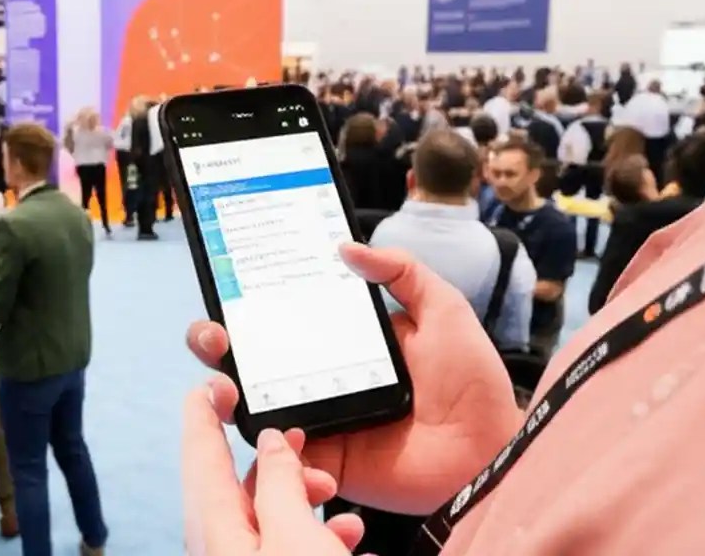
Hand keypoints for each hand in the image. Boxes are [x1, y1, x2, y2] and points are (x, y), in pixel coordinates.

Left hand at [183, 388, 359, 555]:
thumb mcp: (295, 536)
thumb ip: (280, 484)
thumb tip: (271, 442)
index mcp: (215, 526)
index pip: (201, 455)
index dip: (202, 414)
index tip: (206, 385)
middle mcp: (221, 547)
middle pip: (242, 487)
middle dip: (279, 463)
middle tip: (304, 444)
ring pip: (273, 522)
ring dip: (307, 505)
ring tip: (346, 517)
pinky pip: (292, 551)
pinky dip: (320, 539)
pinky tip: (355, 545)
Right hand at [187, 244, 520, 514]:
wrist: (491, 448)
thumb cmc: (472, 383)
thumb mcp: (443, 309)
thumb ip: (402, 270)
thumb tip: (347, 244)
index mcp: (339, 339)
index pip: (277, 316)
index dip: (243, 302)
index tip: (226, 285)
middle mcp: (317, 377)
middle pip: (246, 358)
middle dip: (213, 343)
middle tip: (213, 334)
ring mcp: (317, 419)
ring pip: (249, 407)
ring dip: (223, 392)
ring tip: (223, 382)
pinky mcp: (323, 460)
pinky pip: (279, 456)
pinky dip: (267, 446)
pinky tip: (278, 428)